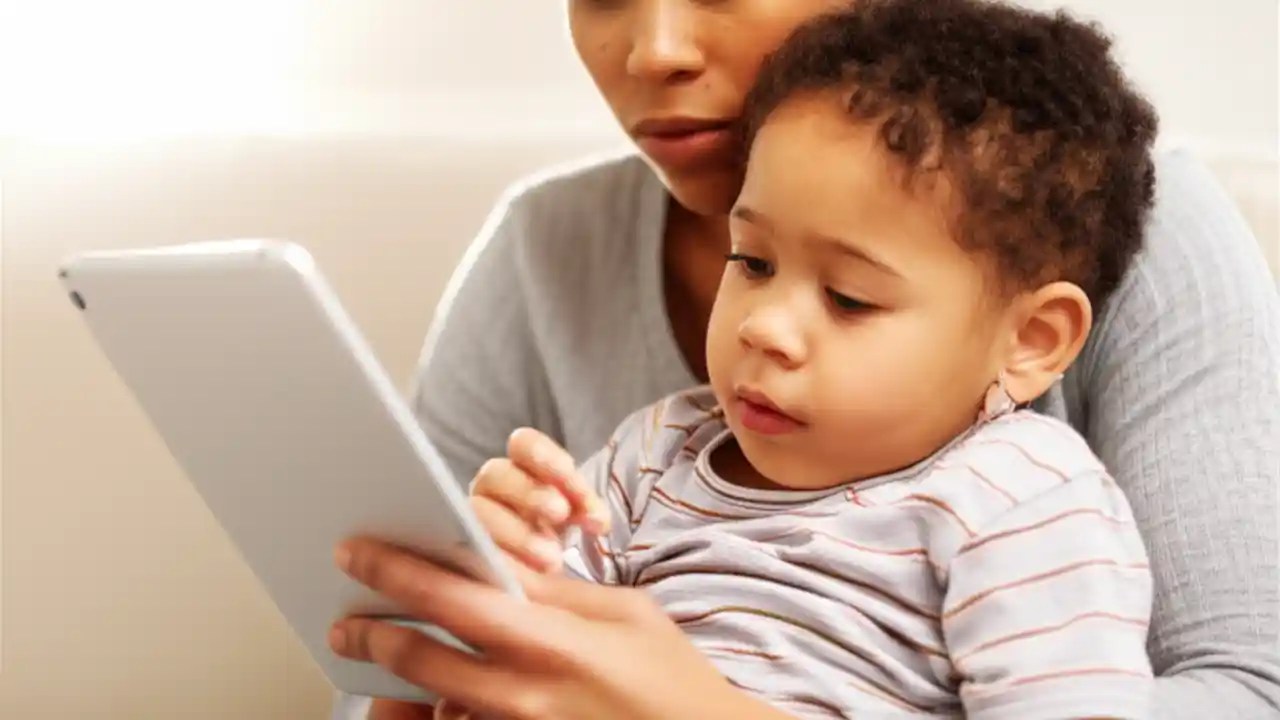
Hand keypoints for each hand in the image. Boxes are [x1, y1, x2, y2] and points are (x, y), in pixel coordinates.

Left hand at [328, 537, 785, 719]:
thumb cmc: (671, 676)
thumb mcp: (622, 613)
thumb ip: (554, 592)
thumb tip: (499, 568)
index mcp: (550, 641)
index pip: (449, 597)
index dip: (393, 571)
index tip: (357, 553)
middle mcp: (523, 693)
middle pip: (418, 658)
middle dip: (371, 634)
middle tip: (345, 621)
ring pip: (428, 704)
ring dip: (393, 682)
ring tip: (372, 659)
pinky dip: (431, 716)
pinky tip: (419, 703)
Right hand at [470, 427, 610, 572]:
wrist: (545, 564)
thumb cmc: (562, 528)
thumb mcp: (580, 514)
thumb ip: (588, 510)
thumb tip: (598, 522)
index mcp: (522, 465)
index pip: (523, 444)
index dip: (544, 456)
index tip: (569, 475)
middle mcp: (493, 485)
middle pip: (496, 473)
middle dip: (530, 493)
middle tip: (560, 513)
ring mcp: (475, 516)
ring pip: (479, 513)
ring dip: (517, 534)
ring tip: (552, 560)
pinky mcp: (468, 551)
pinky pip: (472, 551)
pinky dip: (501, 562)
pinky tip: (522, 579)